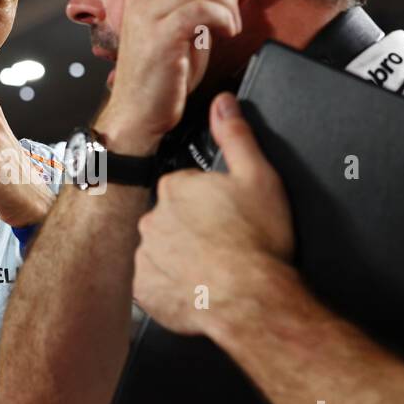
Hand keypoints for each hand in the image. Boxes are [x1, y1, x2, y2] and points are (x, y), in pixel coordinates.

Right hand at [97, 0, 242, 154]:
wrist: (138, 113)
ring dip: (227, 3)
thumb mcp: (179, 27)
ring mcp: (146, 15)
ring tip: (231, 26)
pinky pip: (201, 10)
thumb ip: (195, 1)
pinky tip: (227, 33)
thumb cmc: (162, 74)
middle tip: (235, 10)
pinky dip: (223, 18)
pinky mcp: (158, 36)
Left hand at [133, 93, 294, 334]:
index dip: (208, 203)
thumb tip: (223, 103)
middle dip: (192, 229)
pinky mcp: (145, 290)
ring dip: (181, 258)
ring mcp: (146, 256)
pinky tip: (198, 287)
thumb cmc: (257, 245)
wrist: (253, 300)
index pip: (184, 187)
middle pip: (170, 218)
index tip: (225, 216)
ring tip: (214, 268)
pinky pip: (154, 284)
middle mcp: (153, 219)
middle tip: (223, 242)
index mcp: (176, 189)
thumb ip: (236, 135)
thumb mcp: (258, 176)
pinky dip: (171, 287)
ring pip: (162, 251)